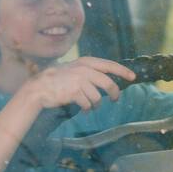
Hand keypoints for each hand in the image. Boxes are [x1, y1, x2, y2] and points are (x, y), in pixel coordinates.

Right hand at [19, 57, 136, 112]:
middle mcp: (84, 70)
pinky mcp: (74, 92)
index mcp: (85, 62)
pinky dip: (87, 109)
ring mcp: (79, 80)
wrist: (40, 88)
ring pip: (97, 97)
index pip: (109, 65)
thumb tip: (106, 81)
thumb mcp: (73, 69)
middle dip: (114, 93)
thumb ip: (88, 71)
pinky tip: (83, 109)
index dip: (122, 71)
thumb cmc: (57, 80)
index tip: (132, 77)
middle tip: (115, 100)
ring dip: (96, 105)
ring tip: (90, 107)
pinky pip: (87, 104)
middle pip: (108, 83)